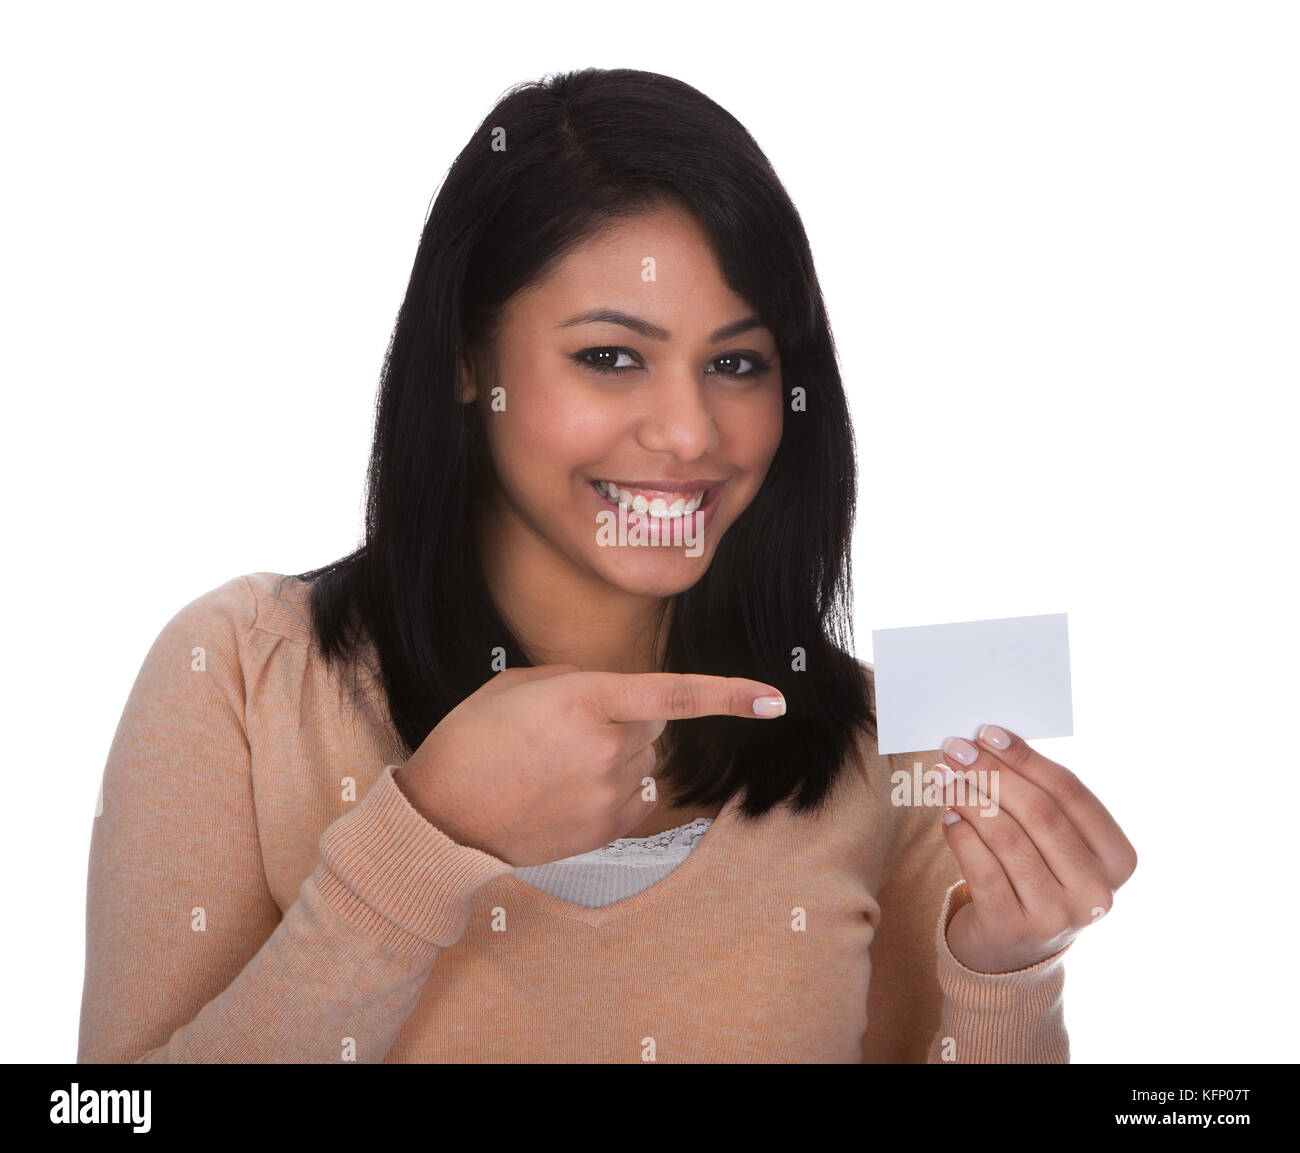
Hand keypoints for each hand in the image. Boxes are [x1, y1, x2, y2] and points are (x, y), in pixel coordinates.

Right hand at [394, 664, 785, 866]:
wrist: (442, 818)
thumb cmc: (471, 740)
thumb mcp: (518, 684)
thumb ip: (578, 681)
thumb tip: (614, 696)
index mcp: (587, 700)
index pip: (676, 694)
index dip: (731, 694)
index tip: (775, 699)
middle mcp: (608, 747)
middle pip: (654, 724)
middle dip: (629, 719)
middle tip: (568, 729)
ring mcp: (609, 793)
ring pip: (644, 762)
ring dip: (617, 756)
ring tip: (555, 765)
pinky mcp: (606, 830)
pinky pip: (635, 798)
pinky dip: (611, 790)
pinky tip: (564, 792)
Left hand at [928, 724, 1137, 973]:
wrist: (1010, 951)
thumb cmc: (1033, 876)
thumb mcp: (1053, 843)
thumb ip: (1039, 798)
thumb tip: (989, 742)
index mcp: (1118, 859)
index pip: (1071, 793)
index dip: (1027, 758)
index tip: (988, 733)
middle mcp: (1096, 892)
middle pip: (1040, 813)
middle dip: (992, 773)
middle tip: (956, 749)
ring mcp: (1057, 915)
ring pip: (1007, 838)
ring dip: (969, 798)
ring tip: (943, 777)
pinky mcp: (1014, 928)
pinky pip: (981, 868)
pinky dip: (960, 835)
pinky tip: (947, 815)